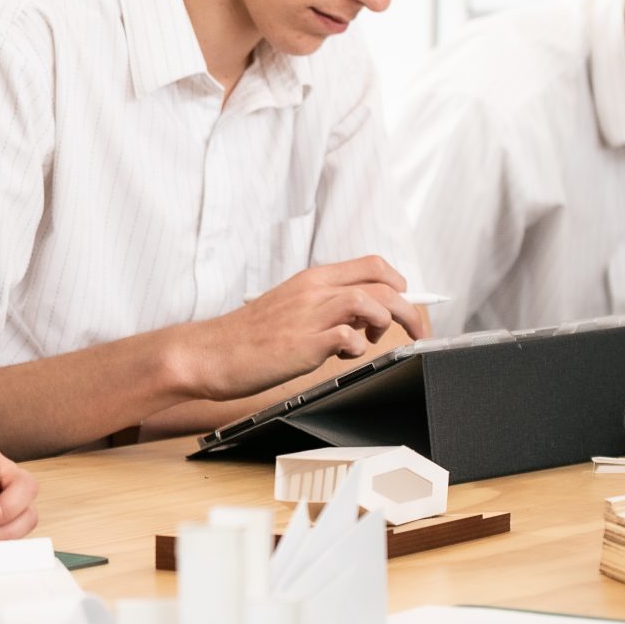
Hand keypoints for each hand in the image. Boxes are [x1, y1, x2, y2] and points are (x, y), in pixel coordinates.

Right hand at [185, 256, 424, 401]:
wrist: (209, 353)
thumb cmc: (248, 336)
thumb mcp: (291, 308)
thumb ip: (327, 306)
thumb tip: (365, 316)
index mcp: (312, 279)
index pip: (373, 266)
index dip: (401, 284)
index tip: (408, 304)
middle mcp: (314, 291)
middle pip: (383, 283)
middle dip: (411, 309)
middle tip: (414, 331)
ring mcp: (309, 316)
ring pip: (373, 304)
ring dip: (386, 325)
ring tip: (372, 343)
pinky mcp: (304, 344)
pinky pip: (350, 339)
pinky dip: (358, 349)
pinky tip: (342, 357)